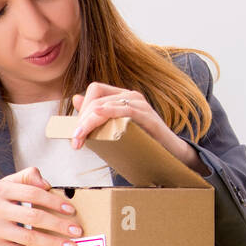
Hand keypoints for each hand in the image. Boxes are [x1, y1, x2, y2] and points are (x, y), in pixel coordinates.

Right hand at [0, 166, 80, 245]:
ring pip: (29, 238)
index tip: (71, 210)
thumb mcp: (3, 184)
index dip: (54, 202)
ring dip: (53, 243)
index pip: (33, 193)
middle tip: (77, 230)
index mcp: (0, 189)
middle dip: (58, 224)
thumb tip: (47, 183)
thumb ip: (26, 177)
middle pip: (33, 217)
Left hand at [69, 81, 200, 171]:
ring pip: (105, 104)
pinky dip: (107, 113)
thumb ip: (98, 116)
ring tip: (80, 140)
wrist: (171, 154)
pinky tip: (96, 120)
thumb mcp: (115, 128)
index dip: (81, 108)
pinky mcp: (147, 116)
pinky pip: (124, 110)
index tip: (75, 131)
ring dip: (88, 122)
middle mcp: (131, 96)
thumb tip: (75, 98)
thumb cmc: (143, 142)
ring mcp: (140, 104)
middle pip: (97, 98)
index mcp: (123, 97)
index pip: (95, 90)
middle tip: (75, 140)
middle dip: (81, 120)